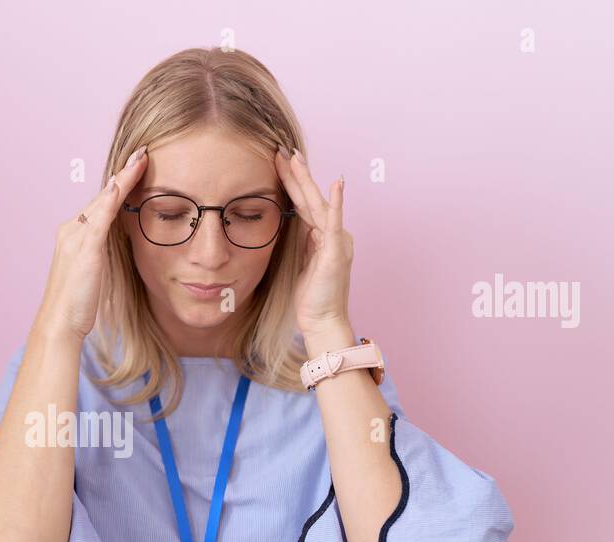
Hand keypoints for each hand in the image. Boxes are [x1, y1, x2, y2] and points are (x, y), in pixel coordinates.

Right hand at [35, 145, 147, 340]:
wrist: (59, 323)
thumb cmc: (77, 305)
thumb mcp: (93, 274)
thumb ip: (102, 255)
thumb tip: (116, 245)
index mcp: (74, 236)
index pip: (100, 204)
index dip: (119, 186)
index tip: (136, 167)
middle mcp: (72, 231)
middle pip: (102, 196)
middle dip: (122, 174)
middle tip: (142, 152)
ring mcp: (76, 238)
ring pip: (102, 200)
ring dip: (122, 178)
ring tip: (141, 158)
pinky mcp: (85, 248)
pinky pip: (100, 217)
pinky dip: (112, 198)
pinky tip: (123, 183)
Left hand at [275, 147, 353, 337]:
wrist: (323, 321)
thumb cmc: (311, 298)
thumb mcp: (300, 264)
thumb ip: (299, 243)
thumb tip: (286, 225)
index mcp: (320, 236)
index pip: (302, 203)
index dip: (291, 182)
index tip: (278, 162)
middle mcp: (331, 234)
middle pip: (309, 198)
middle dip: (295, 173)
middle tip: (282, 149)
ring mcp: (335, 241)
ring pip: (317, 204)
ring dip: (306, 180)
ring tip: (295, 158)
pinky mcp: (336, 251)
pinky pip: (334, 223)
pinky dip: (335, 203)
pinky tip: (336, 184)